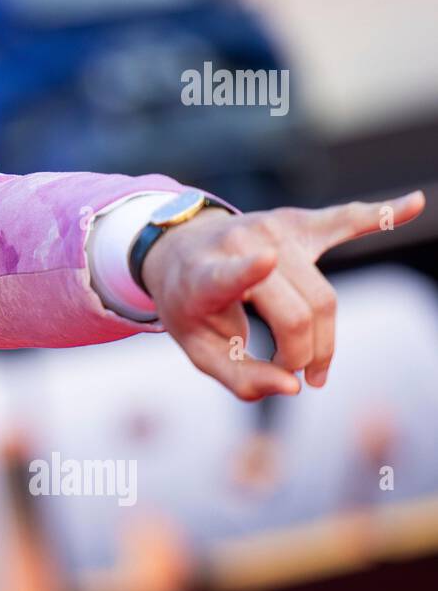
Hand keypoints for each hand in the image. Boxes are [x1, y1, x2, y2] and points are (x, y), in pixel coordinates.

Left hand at [141, 190, 425, 400]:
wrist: (177, 253)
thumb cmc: (191, 309)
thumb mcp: (197, 351)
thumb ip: (240, 378)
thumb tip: (293, 387)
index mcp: (203, 276)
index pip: (226, 274)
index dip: (246, 270)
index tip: (265, 259)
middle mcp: (239, 244)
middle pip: (300, 309)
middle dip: (304, 354)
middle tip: (293, 375)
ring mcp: (271, 228)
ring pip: (324, 294)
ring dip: (325, 337)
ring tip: (311, 363)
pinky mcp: (296, 221)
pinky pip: (345, 219)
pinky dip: (381, 214)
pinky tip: (417, 202)